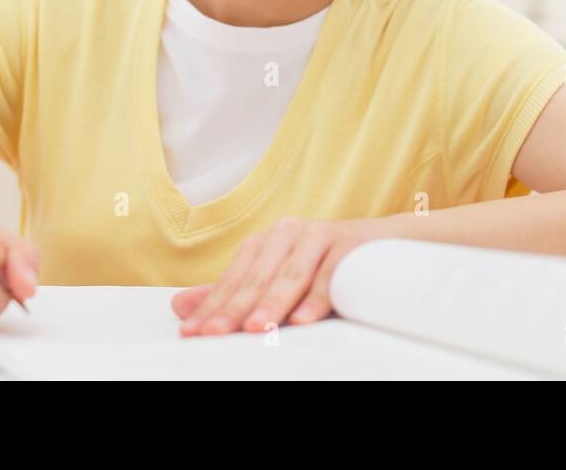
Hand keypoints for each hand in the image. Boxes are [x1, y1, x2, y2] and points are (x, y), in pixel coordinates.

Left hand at [173, 216, 388, 335]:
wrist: (387, 245)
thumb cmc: (326, 267)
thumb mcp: (277, 279)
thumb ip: (234, 293)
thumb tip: (178, 307)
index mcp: (268, 241)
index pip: (234, 278)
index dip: (212, 305)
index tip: (192, 332)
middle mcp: (289, 233)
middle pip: (257, 277)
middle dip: (234, 308)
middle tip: (213, 334)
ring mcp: (321, 236)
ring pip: (291, 275)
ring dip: (272, 304)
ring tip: (255, 328)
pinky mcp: (350, 245)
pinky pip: (330, 274)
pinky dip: (316, 298)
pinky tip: (303, 320)